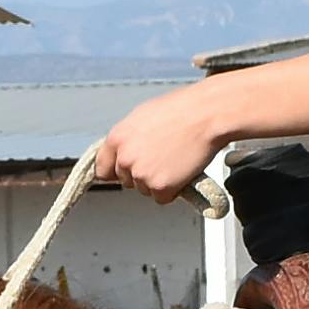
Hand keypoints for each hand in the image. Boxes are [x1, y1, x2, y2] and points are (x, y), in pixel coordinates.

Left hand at [95, 83, 231, 200]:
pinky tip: (182, 170)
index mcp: (116, 138)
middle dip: (142, 174)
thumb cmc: (181, 110)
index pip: (102, 169)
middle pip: (126, 181)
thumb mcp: (142, 117)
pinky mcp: (160, 187)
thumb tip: (124, 152)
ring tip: (175, 159)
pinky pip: (162, 198)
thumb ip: (128, 139)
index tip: (125, 173)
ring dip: (159, 181)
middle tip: (163, 158)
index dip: (116, 171)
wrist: (206, 115)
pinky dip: (174, 190)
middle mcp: (125, 158)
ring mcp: (141, 175)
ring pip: (145, 190)